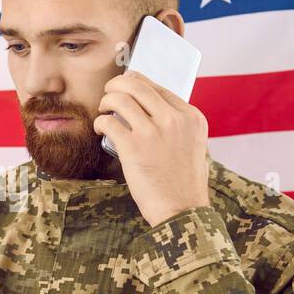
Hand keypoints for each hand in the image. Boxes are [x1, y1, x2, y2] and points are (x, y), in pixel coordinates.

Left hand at [93, 70, 210, 226]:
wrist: (181, 210)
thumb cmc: (184, 184)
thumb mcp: (193, 145)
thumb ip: (178, 126)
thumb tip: (151, 111)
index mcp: (192, 118)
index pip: (159, 88)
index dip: (138, 84)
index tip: (127, 87)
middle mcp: (174, 120)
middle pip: (138, 86)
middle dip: (118, 84)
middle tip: (110, 91)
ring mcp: (153, 131)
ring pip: (120, 98)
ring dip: (106, 100)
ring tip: (103, 109)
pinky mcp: (133, 146)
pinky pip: (108, 122)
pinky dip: (100, 122)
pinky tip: (100, 128)